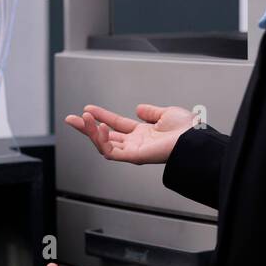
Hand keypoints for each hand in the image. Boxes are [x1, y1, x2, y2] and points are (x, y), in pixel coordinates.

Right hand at [64, 103, 197, 165]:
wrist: (195, 139)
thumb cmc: (188, 130)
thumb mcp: (166, 113)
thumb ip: (150, 112)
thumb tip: (139, 108)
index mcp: (142, 134)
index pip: (116, 125)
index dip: (102, 116)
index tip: (88, 109)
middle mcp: (135, 144)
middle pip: (104, 136)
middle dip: (86, 128)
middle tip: (71, 119)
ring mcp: (133, 151)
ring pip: (103, 145)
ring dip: (91, 132)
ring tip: (83, 119)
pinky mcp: (133, 157)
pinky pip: (111, 152)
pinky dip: (102, 140)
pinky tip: (99, 128)